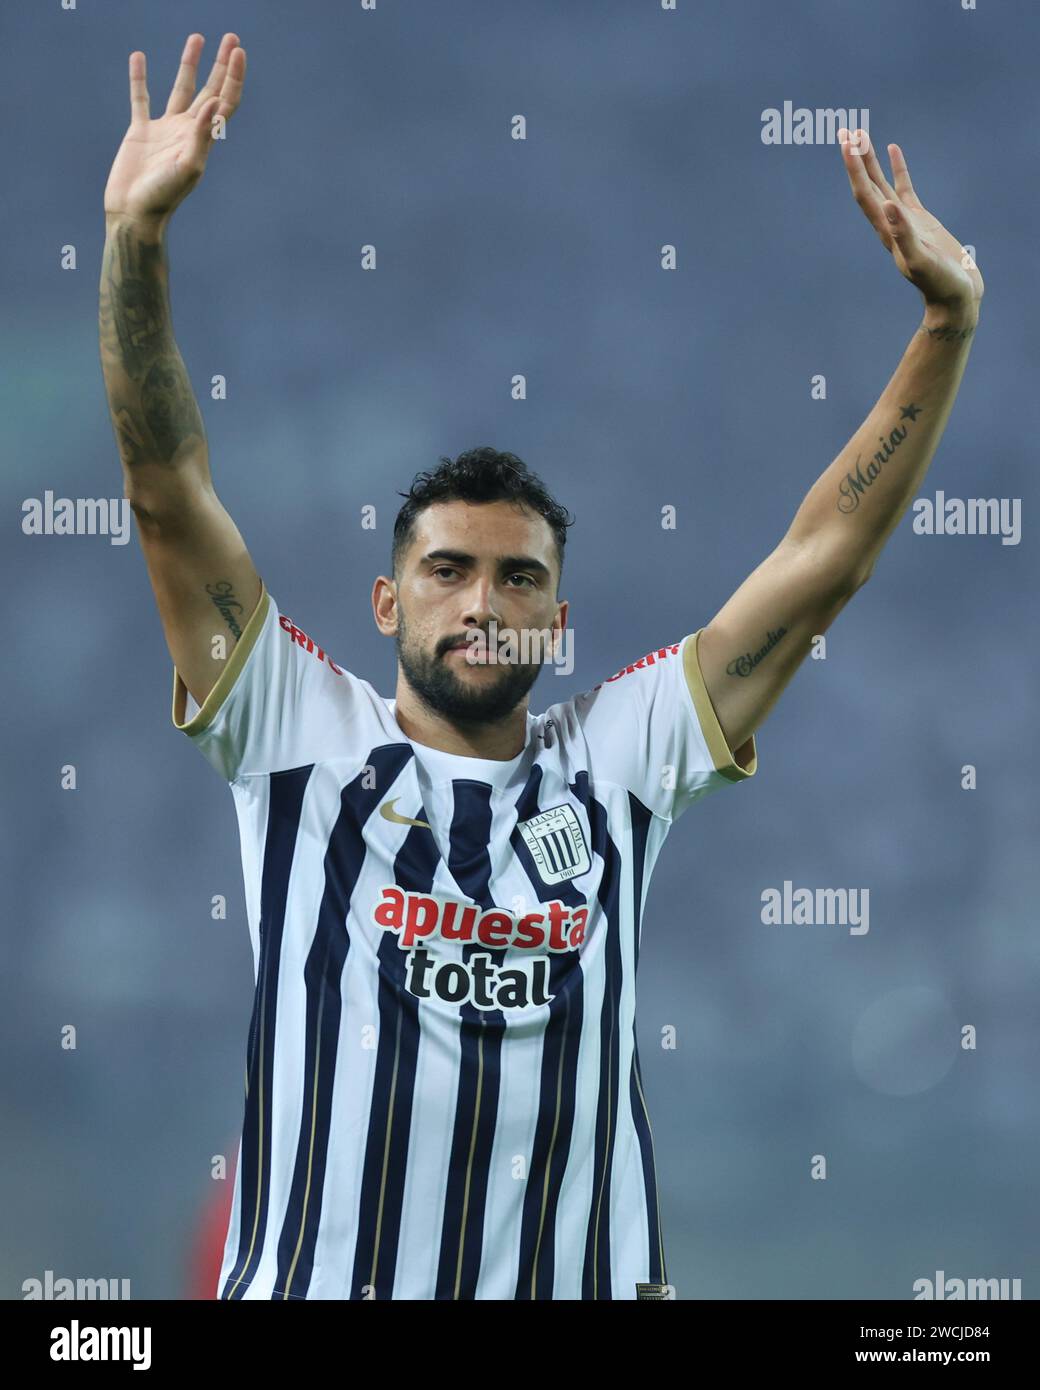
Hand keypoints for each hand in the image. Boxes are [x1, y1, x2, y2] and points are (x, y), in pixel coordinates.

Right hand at [103, 33, 246, 224]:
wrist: (134, 213)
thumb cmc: (163, 196)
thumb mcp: (187, 166)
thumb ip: (201, 135)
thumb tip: (215, 101)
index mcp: (202, 139)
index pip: (225, 101)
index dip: (234, 77)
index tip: (239, 51)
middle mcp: (187, 131)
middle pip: (210, 90)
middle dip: (222, 65)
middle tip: (231, 38)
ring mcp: (165, 130)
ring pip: (180, 89)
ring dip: (189, 64)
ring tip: (197, 38)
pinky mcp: (141, 132)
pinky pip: (141, 98)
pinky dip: (139, 78)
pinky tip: (139, 57)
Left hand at [838, 129, 983, 312]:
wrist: (954, 297)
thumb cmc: (940, 283)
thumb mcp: (922, 260)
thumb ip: (904, 235)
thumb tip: (888, 205)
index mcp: (887, 231)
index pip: (865, 194)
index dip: (854, 169)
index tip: (845, 143)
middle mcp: (889, 223)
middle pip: (867, 184)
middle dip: (855, 159)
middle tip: (844, 130)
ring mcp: (904, 220)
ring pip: (881, 183)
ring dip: (869, 160)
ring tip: (861, 134)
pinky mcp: (920, 219)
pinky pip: (904, 187)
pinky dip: (897, 168)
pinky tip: (893, 150)